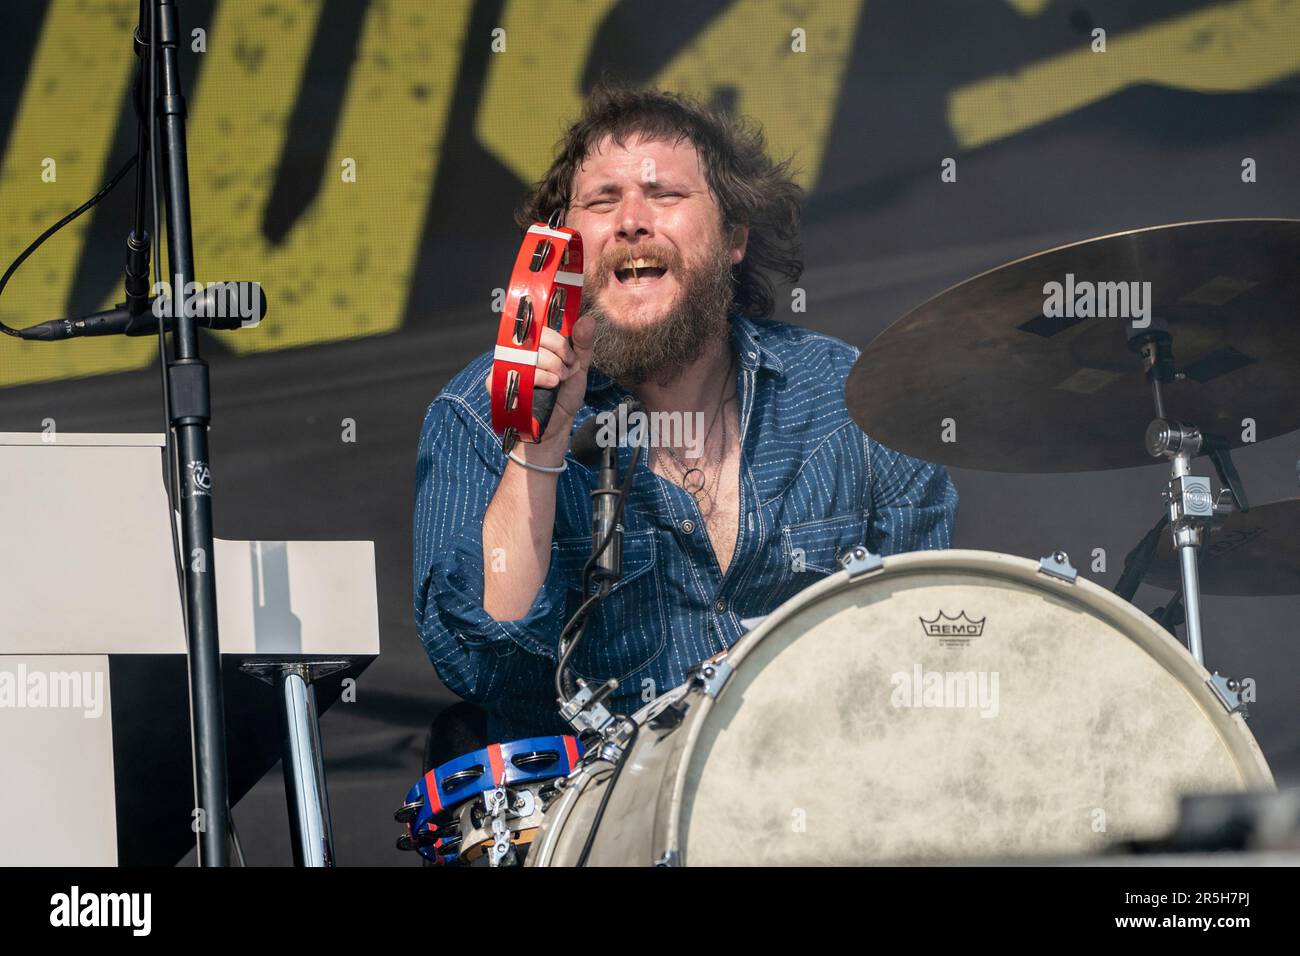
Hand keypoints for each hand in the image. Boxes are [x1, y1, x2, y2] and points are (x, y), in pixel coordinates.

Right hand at [486, 313, 595, 458]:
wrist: (556, 424)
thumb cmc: (563, 395)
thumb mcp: (578, 367)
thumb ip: (583, 344)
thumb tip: (587, 319)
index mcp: (535, 343)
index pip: (542, 327)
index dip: (560, 342)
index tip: (571, 359)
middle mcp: (517, 350)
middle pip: (536, 337)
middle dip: (559, 355)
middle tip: (565, 372)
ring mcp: (505, 363)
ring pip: (530, 352)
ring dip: (552, 367)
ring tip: (558, 381)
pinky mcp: (496, 380)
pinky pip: (518, 370)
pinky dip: (540, 377)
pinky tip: (549, 385)